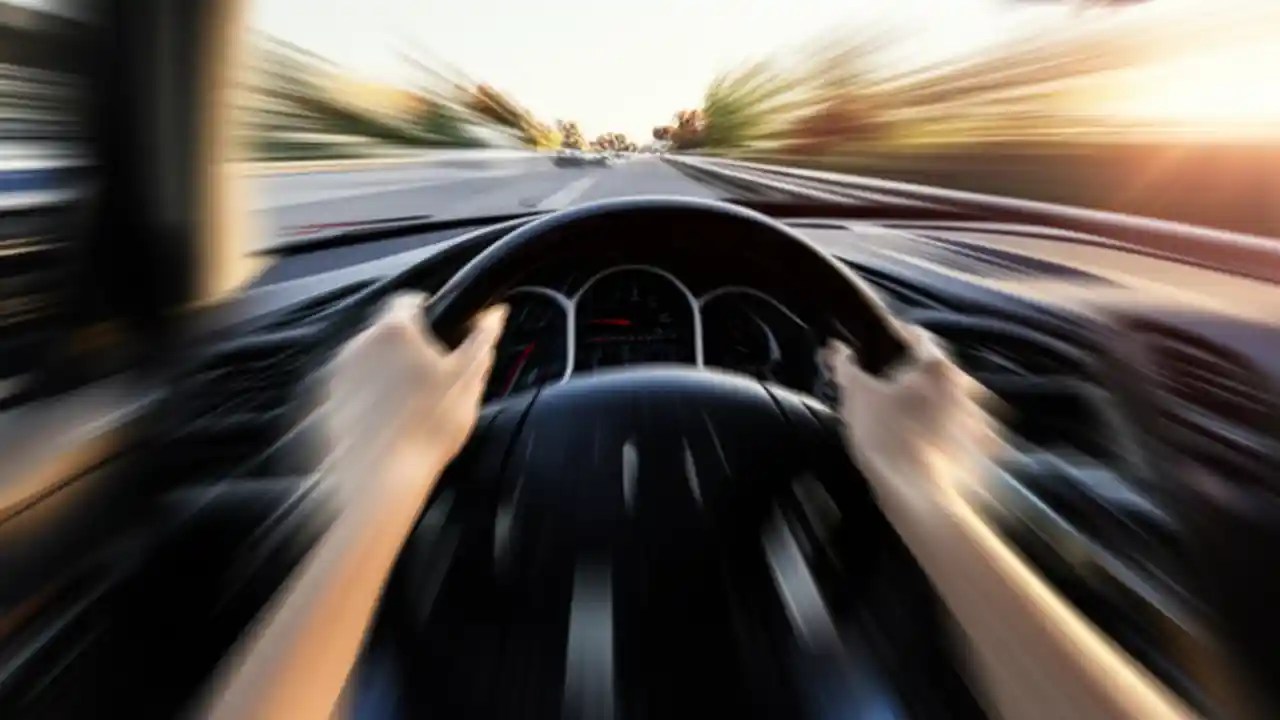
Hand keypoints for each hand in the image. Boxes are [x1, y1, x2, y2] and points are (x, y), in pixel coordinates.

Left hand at [321, 291, 506, 510]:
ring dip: (389, 371)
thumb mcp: (470, 379)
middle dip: (410, 346)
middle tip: (436, 377)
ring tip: (413, 405)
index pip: (410, 300)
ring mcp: (338, 374)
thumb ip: (483, 338)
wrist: (384, 479)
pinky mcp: (327, 404)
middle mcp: (358, 343)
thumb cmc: (432, 425)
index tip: (447, 337)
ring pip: (370, 360)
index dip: (432, 313)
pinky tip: (390, 423)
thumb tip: (494, 312)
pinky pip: (355, 389)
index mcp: (394, 329)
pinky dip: (370, 397)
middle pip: (389, 332)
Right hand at [820, 326, 1004, 507]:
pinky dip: (949, 433)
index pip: (917, 336)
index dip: (895, 337)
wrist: (917, 494)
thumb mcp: (855, 396)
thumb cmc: (884, 435)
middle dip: (917, 376)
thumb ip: (845, 366)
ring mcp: (982, 419)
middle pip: (938, 371)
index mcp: (937, 365)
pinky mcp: (985, 450)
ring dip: (936, 404)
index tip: (879, 348)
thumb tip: (837, 347)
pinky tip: (930, 444)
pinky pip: (963, 432)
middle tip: (891, 389)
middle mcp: (968, 385)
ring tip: (910, 420)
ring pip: (953, 401)